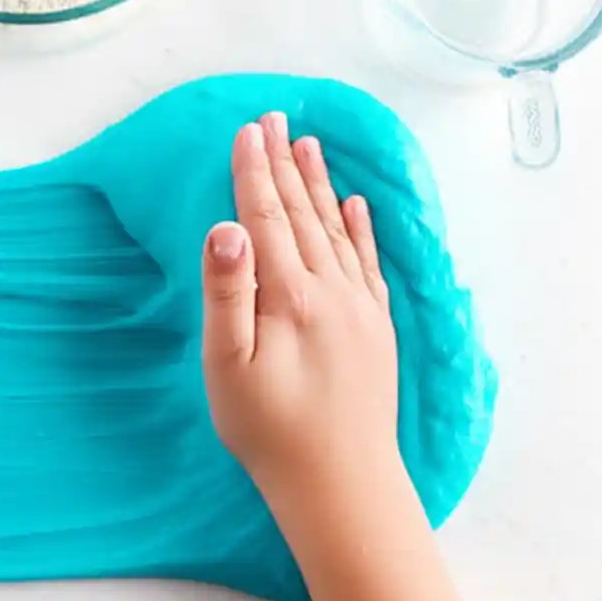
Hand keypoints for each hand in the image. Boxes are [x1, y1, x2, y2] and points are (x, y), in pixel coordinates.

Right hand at [201, 111, 397, 488]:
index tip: (246, 130)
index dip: (253, 173)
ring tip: (308, 145)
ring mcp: (359, 309)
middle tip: (274, 118)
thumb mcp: (228, 366)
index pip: (266, 219)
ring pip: (337, 231)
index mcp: (290, 297)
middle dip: (284, 164)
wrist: (341, 483)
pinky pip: (368, 263)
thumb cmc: (269, 431)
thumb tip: (226, 229)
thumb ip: (227, 293)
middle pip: (303, 214)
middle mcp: (331, 291)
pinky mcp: (375, 329)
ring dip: (320, 185)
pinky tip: (355, 207)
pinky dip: (360, 230)